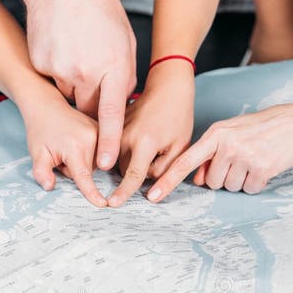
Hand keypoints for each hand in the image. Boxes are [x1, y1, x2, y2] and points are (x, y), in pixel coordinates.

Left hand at [20, 86, 106, 207]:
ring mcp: (100, 133)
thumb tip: (49, 186)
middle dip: (76, 170)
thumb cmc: (41, 131)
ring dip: (84, 162)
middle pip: (90, 171)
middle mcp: (92, 138)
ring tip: (70, 149)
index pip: (84, 176)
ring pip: (96, 163)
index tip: (101, 204)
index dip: (91, 192)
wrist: (47, 106)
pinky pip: (100, 153)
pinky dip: (90, 154)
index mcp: (75, 146)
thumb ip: (41, 172)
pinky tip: (78, 144)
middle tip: (61, 157)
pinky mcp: (103, 130)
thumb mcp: (36, 153)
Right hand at [21, 0, 136, 173]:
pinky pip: (53, 80)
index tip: (106, 164)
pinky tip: (62, 45)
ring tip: (78, 52)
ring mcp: (59, 69)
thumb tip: (120, 104)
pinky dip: (58, 70)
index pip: (112, 115)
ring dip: (75, 85)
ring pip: (69, 96)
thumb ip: (123, 75)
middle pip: (89, 110)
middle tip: (94, 80)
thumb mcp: (124, 39)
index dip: (109, 142)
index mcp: (112, 65)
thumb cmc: (98, 6)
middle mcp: (85, 71)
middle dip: (94, 106)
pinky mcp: (41, 64)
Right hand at [108, 61, 195, 207]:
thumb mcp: (179, 148)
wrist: (167, 88)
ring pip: (119, 160)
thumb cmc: (178, 117)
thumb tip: (150, 190)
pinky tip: (142, 139)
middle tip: (157, 155)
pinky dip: (127, 151)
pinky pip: (117, 148)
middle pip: (124, 170)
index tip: (113, 205)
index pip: (132, 176)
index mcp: (144, 142)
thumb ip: (165, 172)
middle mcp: (125, 137)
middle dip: (138, 172)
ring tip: (150, 146)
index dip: (123, 193)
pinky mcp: (114, 127)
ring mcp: (117, 130)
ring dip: (131, 162)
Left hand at [147, 101, 292, 201]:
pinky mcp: (261, 168)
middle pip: (212, 182)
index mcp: (216, 133)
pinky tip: (267, 165)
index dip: (167, 182)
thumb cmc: (267, 127)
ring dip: (243, 180)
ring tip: (257, 160)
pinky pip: (250, 189)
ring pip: (231, 187)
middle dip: (226, 177)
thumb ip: (213, 153)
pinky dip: (258, 183)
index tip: (151, 197)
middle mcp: (226, 145)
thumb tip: (200, 180)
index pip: (184, 161)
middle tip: (244, 160)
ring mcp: (244, 156)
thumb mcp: (235, 132)